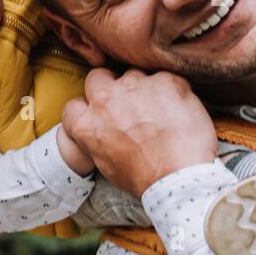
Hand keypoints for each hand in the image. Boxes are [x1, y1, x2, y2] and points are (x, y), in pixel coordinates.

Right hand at [61, 69, 216, 198]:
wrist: (178, 175)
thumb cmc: (145, 178)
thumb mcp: (106, 165)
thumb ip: (97, 141)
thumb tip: (104, 134)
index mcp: (86, 124)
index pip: (74, 106)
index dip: (89, 109)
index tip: (100, 115)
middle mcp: (104, 99)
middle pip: (98, 78)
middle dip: (110, 86)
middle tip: (129, 104)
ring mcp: (134, 86)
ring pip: (135, 76)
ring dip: (144, 89)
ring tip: (162, 112)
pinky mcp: (164, 81)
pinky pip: (166, 79)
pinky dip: (173, 92)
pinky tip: (180, 111)